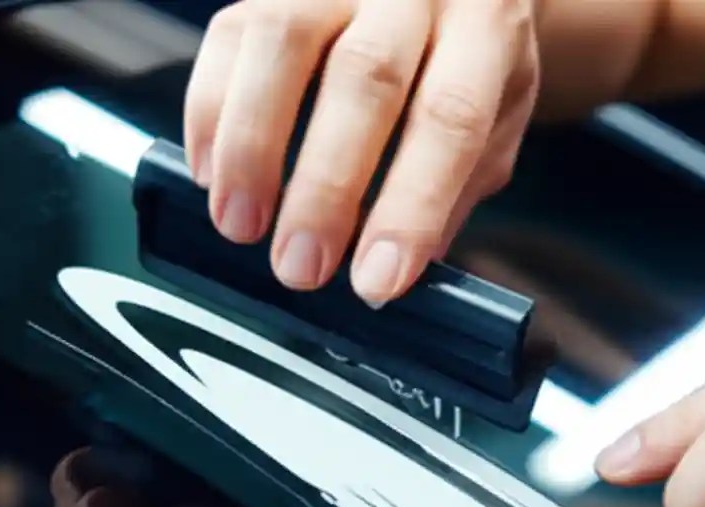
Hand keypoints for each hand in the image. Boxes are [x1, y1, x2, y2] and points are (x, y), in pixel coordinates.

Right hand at [184, 0, 540, 304]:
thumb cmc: (468, 58)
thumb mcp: (495, 118)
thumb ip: (453, 188)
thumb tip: (388, 271)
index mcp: (484, 27)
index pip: (450, 117)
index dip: (410, 206)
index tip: (376, 280)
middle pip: (365, 78)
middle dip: (325, 187)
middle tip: (300, 266)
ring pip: (284, 44)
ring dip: (252, 149)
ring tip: (240, 225)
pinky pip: (228, 39)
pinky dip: (210, 114)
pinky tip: (212, 175)